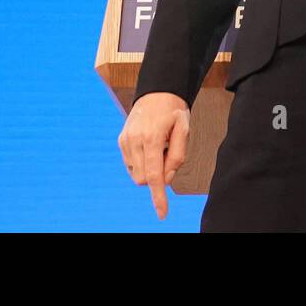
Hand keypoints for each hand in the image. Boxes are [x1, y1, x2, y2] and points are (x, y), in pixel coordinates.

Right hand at [119, 91, 190, 219]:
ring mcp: (126, 140)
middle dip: (157, 176)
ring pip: (136, 174)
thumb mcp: (184, 129)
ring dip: (149, 169)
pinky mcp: (121, 140)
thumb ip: (178, 156)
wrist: (157, 91)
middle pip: (144, 178)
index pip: (155, 175)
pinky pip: (130, 164)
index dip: (158, 196)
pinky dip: (141, 163)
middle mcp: (135, 140)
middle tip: (169, 155)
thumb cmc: (174, 110)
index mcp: (153, 137)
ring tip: (159, 147)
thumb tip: (166, 179)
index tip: (162, 214)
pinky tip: (150, 147)